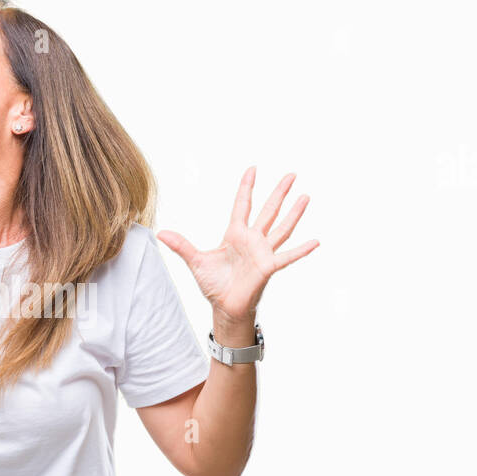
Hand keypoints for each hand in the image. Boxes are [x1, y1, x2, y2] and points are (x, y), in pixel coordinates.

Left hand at [158, 168, 318, 323]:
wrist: (224, 307)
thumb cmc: (214, 285)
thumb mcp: (196, 261)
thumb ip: (182, 246)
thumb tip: (161, 234)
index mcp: (235, 234)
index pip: (242, 205)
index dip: (247, 187)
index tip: (253, 168)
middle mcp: (252, 240)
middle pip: (268, 211)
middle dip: (279, 193)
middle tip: (291, 174)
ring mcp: (263, 252)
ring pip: (281, 228)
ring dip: (293, 213)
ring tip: (305, 196)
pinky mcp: (268, 267)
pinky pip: (287, 257)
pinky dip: (301, 250)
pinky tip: (315, 241)